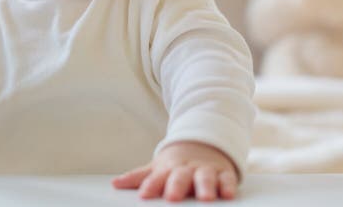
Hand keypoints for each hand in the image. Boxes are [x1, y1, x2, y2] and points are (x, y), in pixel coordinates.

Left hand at [112, 140, 238, 201]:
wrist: (202, 145)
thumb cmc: (176, 165)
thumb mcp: (157, 168)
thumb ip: (138, 177)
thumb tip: (115, 184)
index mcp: (168, 169)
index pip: (157, 178)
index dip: (151, 186)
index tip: (144, 195)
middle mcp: (186, 169)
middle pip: (181, 177)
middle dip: (177, 186)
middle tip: (173, 197)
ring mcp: (205, 170)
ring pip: (205, 177)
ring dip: (205, 187)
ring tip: (205, 198)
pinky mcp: (223, 173)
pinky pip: (227, 179)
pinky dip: (227, 185)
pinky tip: (227, 194)